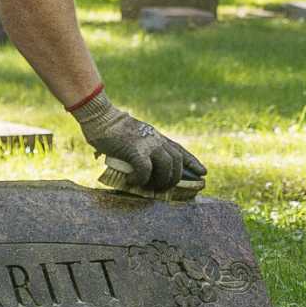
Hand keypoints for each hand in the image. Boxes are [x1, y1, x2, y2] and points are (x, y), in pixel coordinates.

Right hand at [70, 89, 205, 197]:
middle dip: (174, 178)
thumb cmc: (113, 129)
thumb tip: (137, 169)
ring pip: (166, 166)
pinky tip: (134, 181)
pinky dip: (142, 179)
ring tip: (150, 188)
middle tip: (164, 188)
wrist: (102, 118)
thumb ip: (140, 149)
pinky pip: (146, 169)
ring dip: (161, 181)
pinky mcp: (135, 150)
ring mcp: (147, 144)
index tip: (204, 172)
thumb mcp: (134, 137)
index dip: (193, 162)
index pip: (180, 150)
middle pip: (177, 161)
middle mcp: (156, 140)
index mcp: (157, 137)